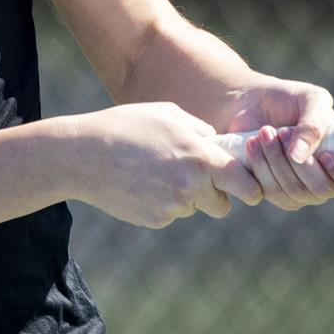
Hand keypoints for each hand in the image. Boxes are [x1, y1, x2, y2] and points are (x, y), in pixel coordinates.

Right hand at [64, 102, 264, 227]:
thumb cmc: (126, 126)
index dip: (250, 187)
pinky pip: (170, 213)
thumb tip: (217, 144)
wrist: (83, 155)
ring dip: (185, 196)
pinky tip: (140, 183)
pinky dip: (161, 202)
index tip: (250, 189)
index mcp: (200, 157)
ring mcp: (172, 207)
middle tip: (198, 180)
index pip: (244, 183)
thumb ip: (200, 130)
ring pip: (193, 207)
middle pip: (222, 205)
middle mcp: (191, 186)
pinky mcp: (155, 219)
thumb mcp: (168, 114)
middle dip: (216, 196)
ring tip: (155, 172)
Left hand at [224, 79, 333, 209]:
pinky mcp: (273, 193)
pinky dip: (259, 167)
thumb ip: (314, 123)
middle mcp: (329, 180)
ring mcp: (301, 191)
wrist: (251, 102)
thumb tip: (300, 156)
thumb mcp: (310, 99)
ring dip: (274, 160)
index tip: (326, 156)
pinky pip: (267, 194)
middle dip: (298, 160)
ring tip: (263, 132)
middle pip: (322, 189)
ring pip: (292, 193)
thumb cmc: (289, 100)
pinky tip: (252, 145)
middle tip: (280, 130)